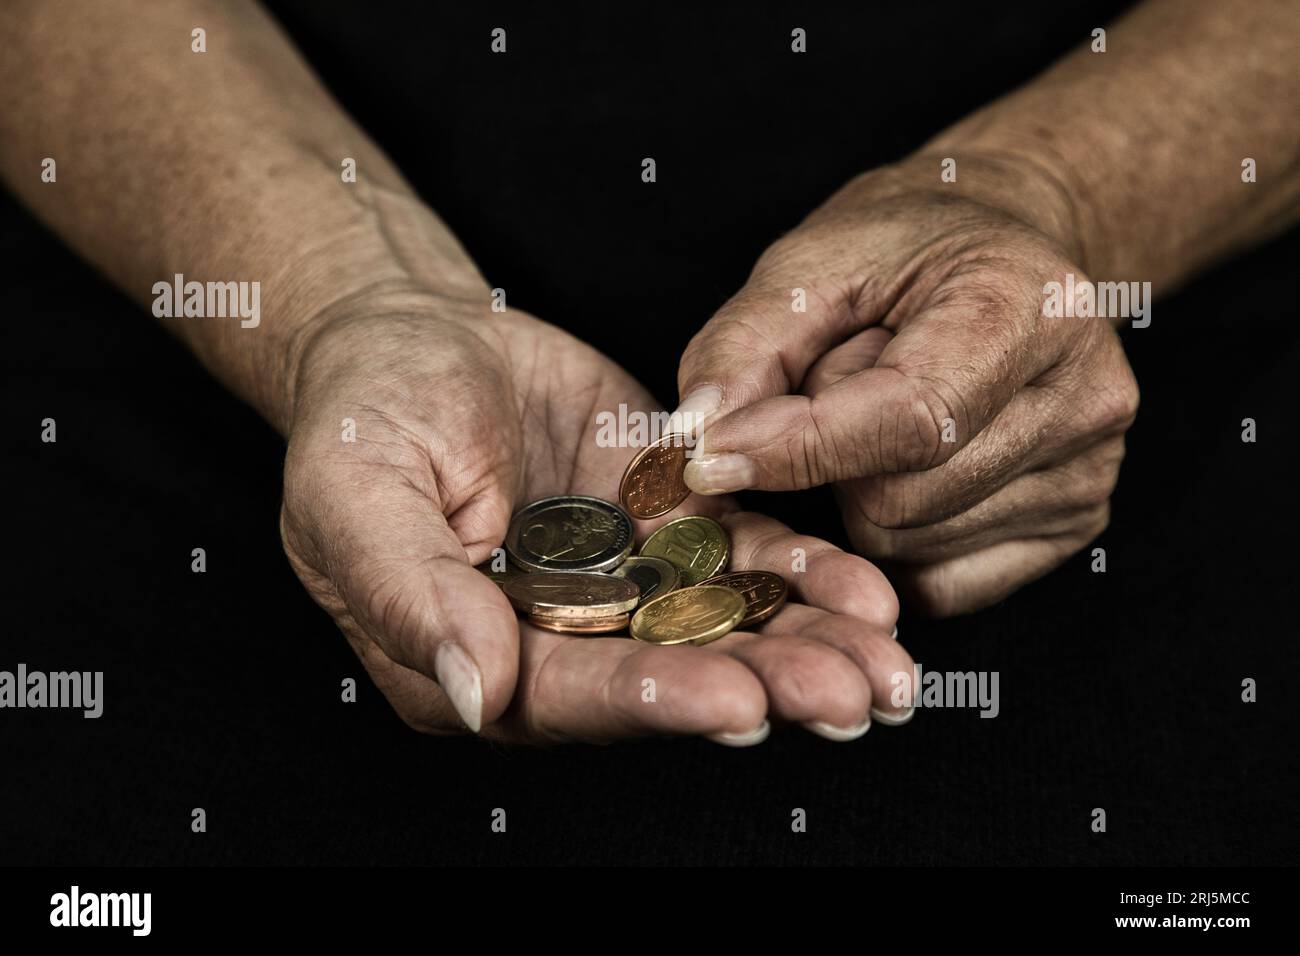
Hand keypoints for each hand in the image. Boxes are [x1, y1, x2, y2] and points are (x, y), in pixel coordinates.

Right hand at [279, 286, 910, 743]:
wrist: (412, 337)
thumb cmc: (362, 417)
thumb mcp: (354, 499)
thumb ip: (410, 596)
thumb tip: (480, 694)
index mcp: (475, 659)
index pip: (571, 694)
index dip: (655, 697)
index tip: (738, 703)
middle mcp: (558, 639)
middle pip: (669, 671)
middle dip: (764, 685)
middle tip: (854, 696)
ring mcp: (620, 582)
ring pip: (722, 624)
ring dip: (807, 644)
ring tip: (889, 662)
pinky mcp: (666, 524)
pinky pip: (743, 555)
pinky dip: (804, 573)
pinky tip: (867, 592)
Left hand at [676, 154, 1138, 615]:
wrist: (998, 253)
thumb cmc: (902, 252)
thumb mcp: (808, 264)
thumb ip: (743, 350)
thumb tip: (697, 444)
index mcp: (1032, 304)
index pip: (910, 420)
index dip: (799, 450)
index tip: (710, 458)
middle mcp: (1087, 395)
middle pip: (899, 500)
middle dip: (828, 458)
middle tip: (840, 387)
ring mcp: (1093, 471)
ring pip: (908, 545)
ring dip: (856, 494)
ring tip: (882, 415)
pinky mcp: (1076, 527)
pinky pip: (939, 583)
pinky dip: (895, 539)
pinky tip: (911, 468)